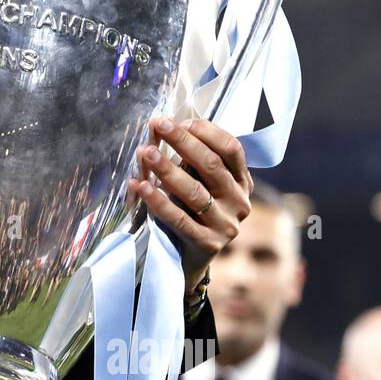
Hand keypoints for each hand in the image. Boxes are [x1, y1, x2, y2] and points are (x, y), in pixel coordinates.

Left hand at [128, 116, 252, 296]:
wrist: (189, 258)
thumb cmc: (192, 210)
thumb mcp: (199, 183)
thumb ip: (189, 160)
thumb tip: (160, 127)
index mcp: (241, 181)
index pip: (231, 149)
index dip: (208, 132)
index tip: (182, 121)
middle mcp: (239, 201)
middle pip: (211, 166)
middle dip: (182, 142)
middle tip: (158, 125)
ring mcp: (226, 224)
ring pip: (194, 192)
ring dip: (166, 169)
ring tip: (145, 152)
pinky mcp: (208, 244)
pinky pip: (179, 219)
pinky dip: (157, 201)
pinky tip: (140, 185)